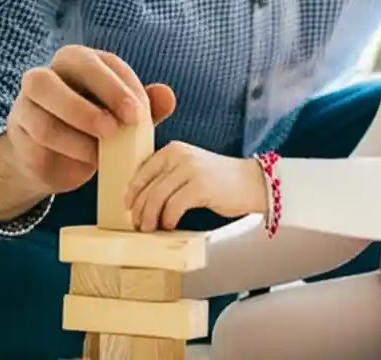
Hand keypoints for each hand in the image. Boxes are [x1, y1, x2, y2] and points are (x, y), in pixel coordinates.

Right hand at [0, 45, 176, 221]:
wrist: (53, 164)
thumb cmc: (92, 134)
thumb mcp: (121, 123)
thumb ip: (145, 108)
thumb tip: (168, 95)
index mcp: (79, 62)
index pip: (103, 62)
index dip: (123, 84)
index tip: (139, 113)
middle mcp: (52, 71)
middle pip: (73, 63)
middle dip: (104, 90)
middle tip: (125, 121)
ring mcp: (28, 97)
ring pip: (47, 95)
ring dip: (81, 119)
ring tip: (106, 144)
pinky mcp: (19, 127)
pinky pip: (39, 130)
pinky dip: (68, 145)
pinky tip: (90, 158)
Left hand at [125, 142, 267, 231]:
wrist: (252, 182)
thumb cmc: (220, 181)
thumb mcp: (190, 170)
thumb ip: (169, 176)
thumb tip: (141, 200)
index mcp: (173, 149)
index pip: (142, 170)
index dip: (132, 192)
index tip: (128, 207)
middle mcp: (180, 155)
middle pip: (147, 186)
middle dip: (139, 209)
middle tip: (138, 225)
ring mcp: (190, 169)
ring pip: (156, 197)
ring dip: (150, 217)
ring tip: (150, 229)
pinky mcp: (200, 186)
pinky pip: (173, 206)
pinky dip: (168, 219)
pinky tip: (170, 225)